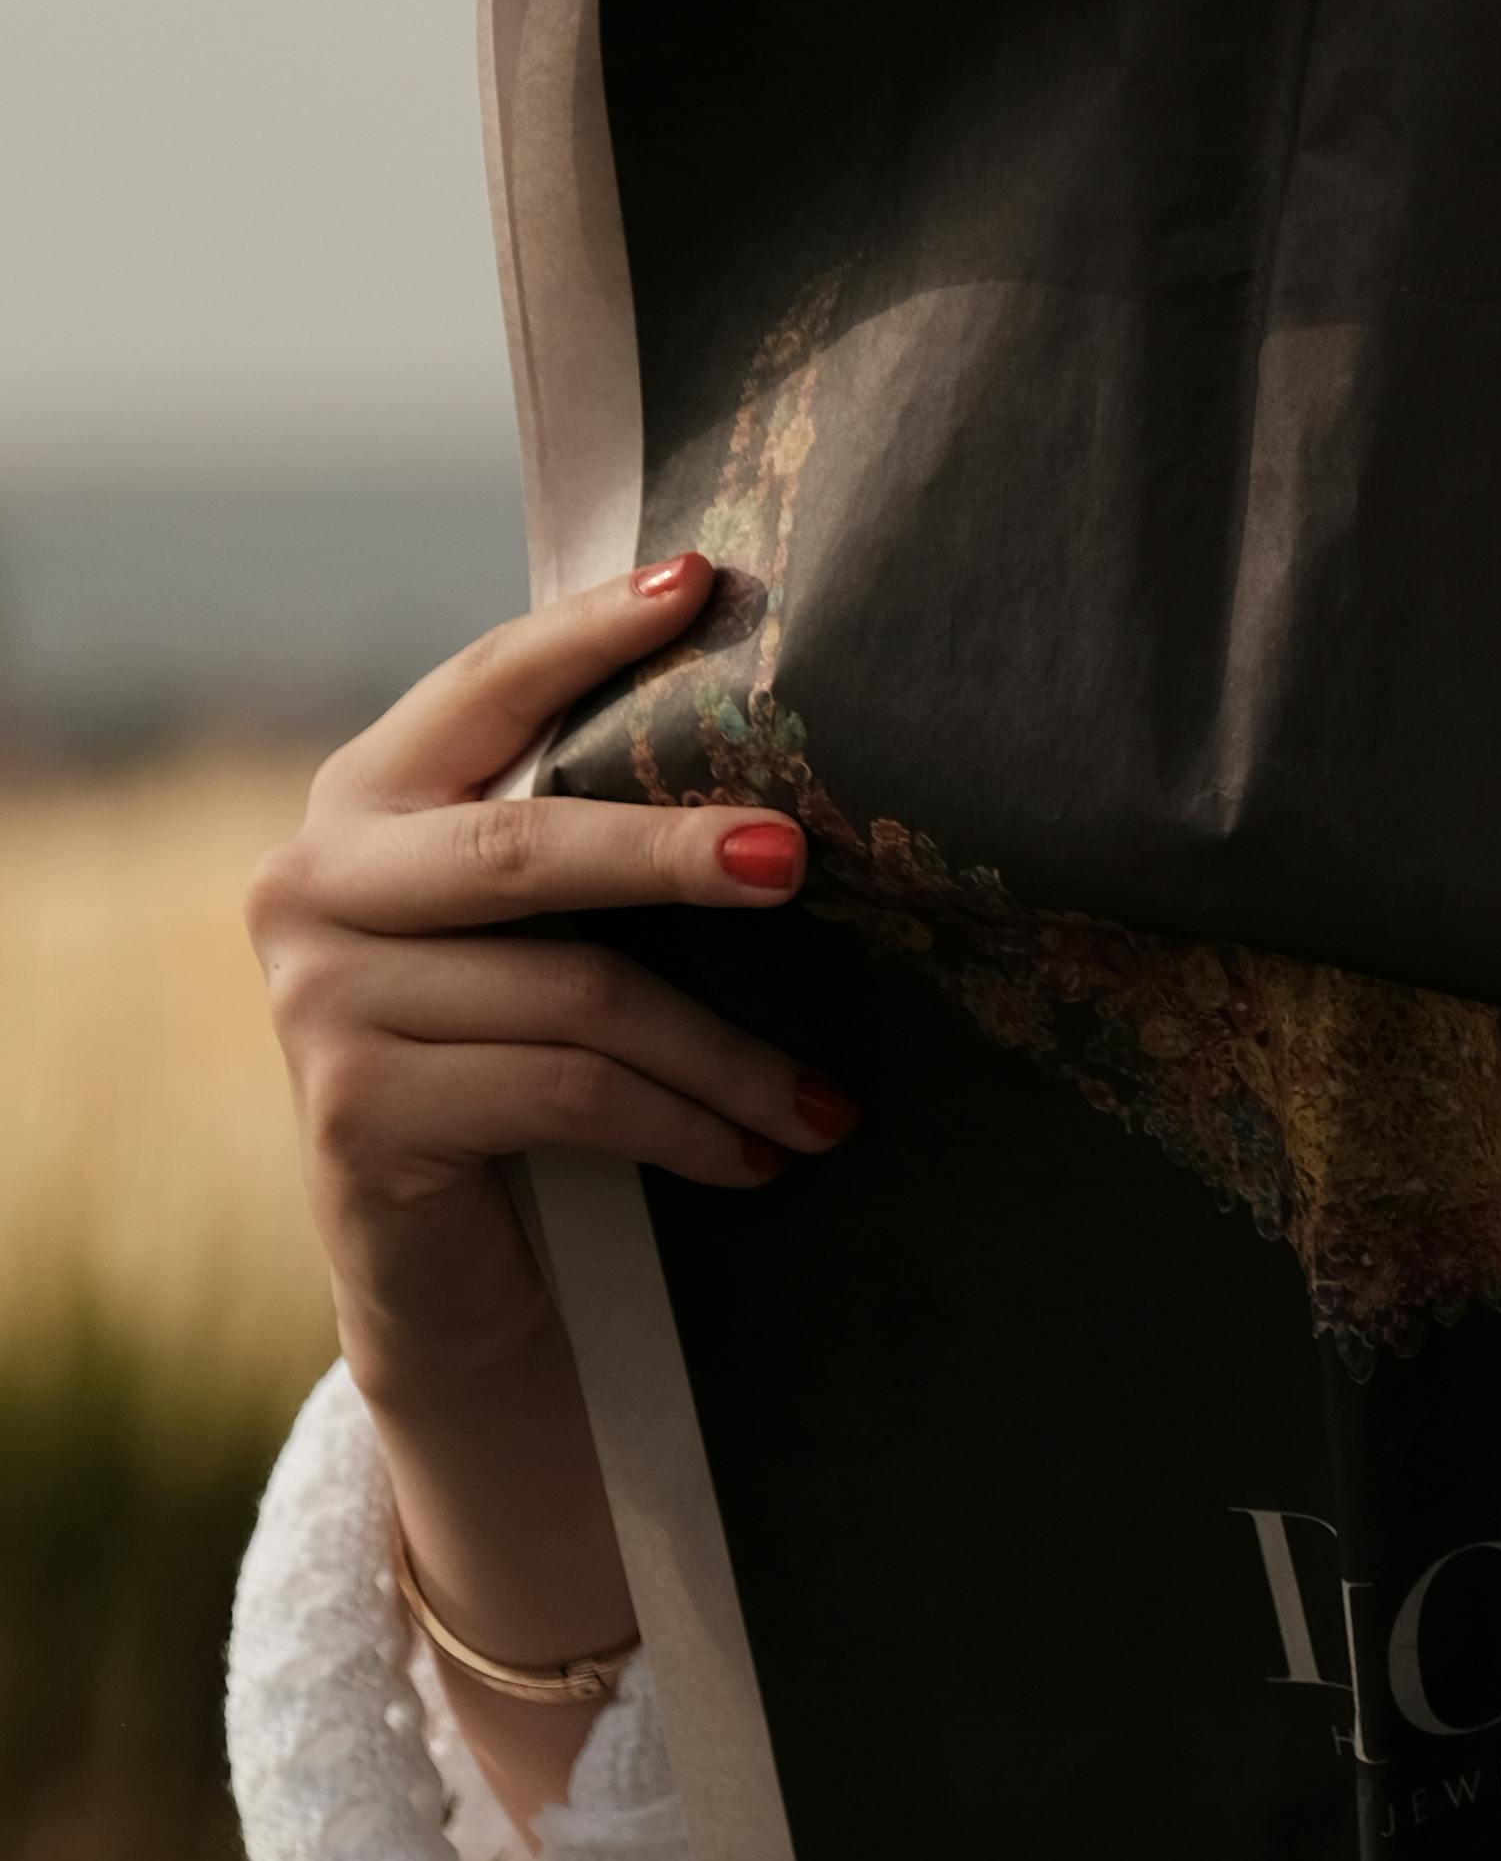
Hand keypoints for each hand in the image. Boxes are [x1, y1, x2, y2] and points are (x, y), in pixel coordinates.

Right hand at [247, 555, 853, 1796]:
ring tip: (828, 1102)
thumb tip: (776, 722)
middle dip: (678, 851)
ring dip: (728, 1055)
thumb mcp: (549, 934)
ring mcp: (316, 1001)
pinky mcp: (354, 1113)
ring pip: (577, 994)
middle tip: (804, 862)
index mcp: (364, 799)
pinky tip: (762, 1157)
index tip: (703, 582)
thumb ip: (589, 826)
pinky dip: (685, 1125)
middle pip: (528, 844)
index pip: (483, 687)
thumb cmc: (528, 1066)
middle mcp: (311, 881)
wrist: (459, 1278)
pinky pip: (568, 1094)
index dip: (589, 631)